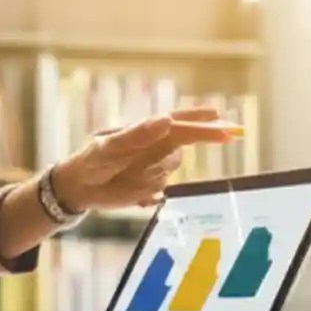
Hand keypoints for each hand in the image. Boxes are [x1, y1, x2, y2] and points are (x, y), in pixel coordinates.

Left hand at [51, 108, 236, 211]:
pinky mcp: (151, 187)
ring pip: (170, 169)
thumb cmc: (91, 160)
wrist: (77, 188)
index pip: (180, 124)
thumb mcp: (110, 147)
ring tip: (124, 175)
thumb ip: (138, 134)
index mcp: (146, 131)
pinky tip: (130, 191)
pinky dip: (147, 190)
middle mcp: (154, 146)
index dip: (204, 123)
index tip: (226, 122)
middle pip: (183, 145)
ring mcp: (153, 167)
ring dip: (153, 173)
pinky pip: (160, 189)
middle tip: (232, 135)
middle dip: (205, 138)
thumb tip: (166, 120)